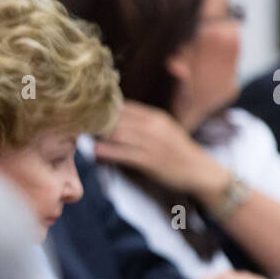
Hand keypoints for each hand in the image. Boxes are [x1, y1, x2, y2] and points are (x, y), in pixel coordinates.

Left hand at [92, 101, 230, 199]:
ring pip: (120, 134)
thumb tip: (118, 119)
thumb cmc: (178, 153)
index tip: (87, 110)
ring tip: (82, 134)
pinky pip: (125, 154)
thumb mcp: (165, 130)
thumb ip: (144, 124)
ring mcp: (153, 144)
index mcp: (156, 117)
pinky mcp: (151, 161)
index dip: (105, 108)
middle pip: (119, 118)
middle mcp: (154, 127)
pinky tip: (95, 151)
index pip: (125, 107)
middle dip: (97, 120)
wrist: (201, 171)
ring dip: (99, 134)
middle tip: (78, 122)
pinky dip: (109, 152)